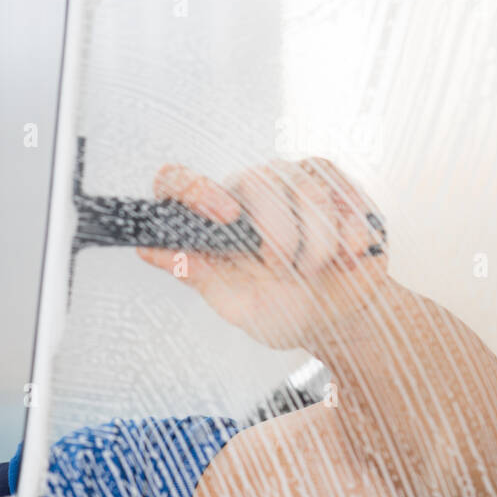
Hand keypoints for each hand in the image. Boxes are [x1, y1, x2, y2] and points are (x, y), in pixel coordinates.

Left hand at [135, 157, 390, 349]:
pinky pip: (340, 189)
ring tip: (315, 268)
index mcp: (211, 219)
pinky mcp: (330, 181)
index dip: (195, 189)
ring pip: (306, 187)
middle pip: (258, 180)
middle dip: (281, 233)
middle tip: (286, 269)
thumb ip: (197, 274)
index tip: (226, 215)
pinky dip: (348, 229)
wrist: (339, 316)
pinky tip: (348, 255)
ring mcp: (289, 180)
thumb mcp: (235, 303)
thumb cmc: (281, 310)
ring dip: (318, 239)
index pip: (180, 182)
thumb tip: (147, 250)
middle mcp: (245, 190)